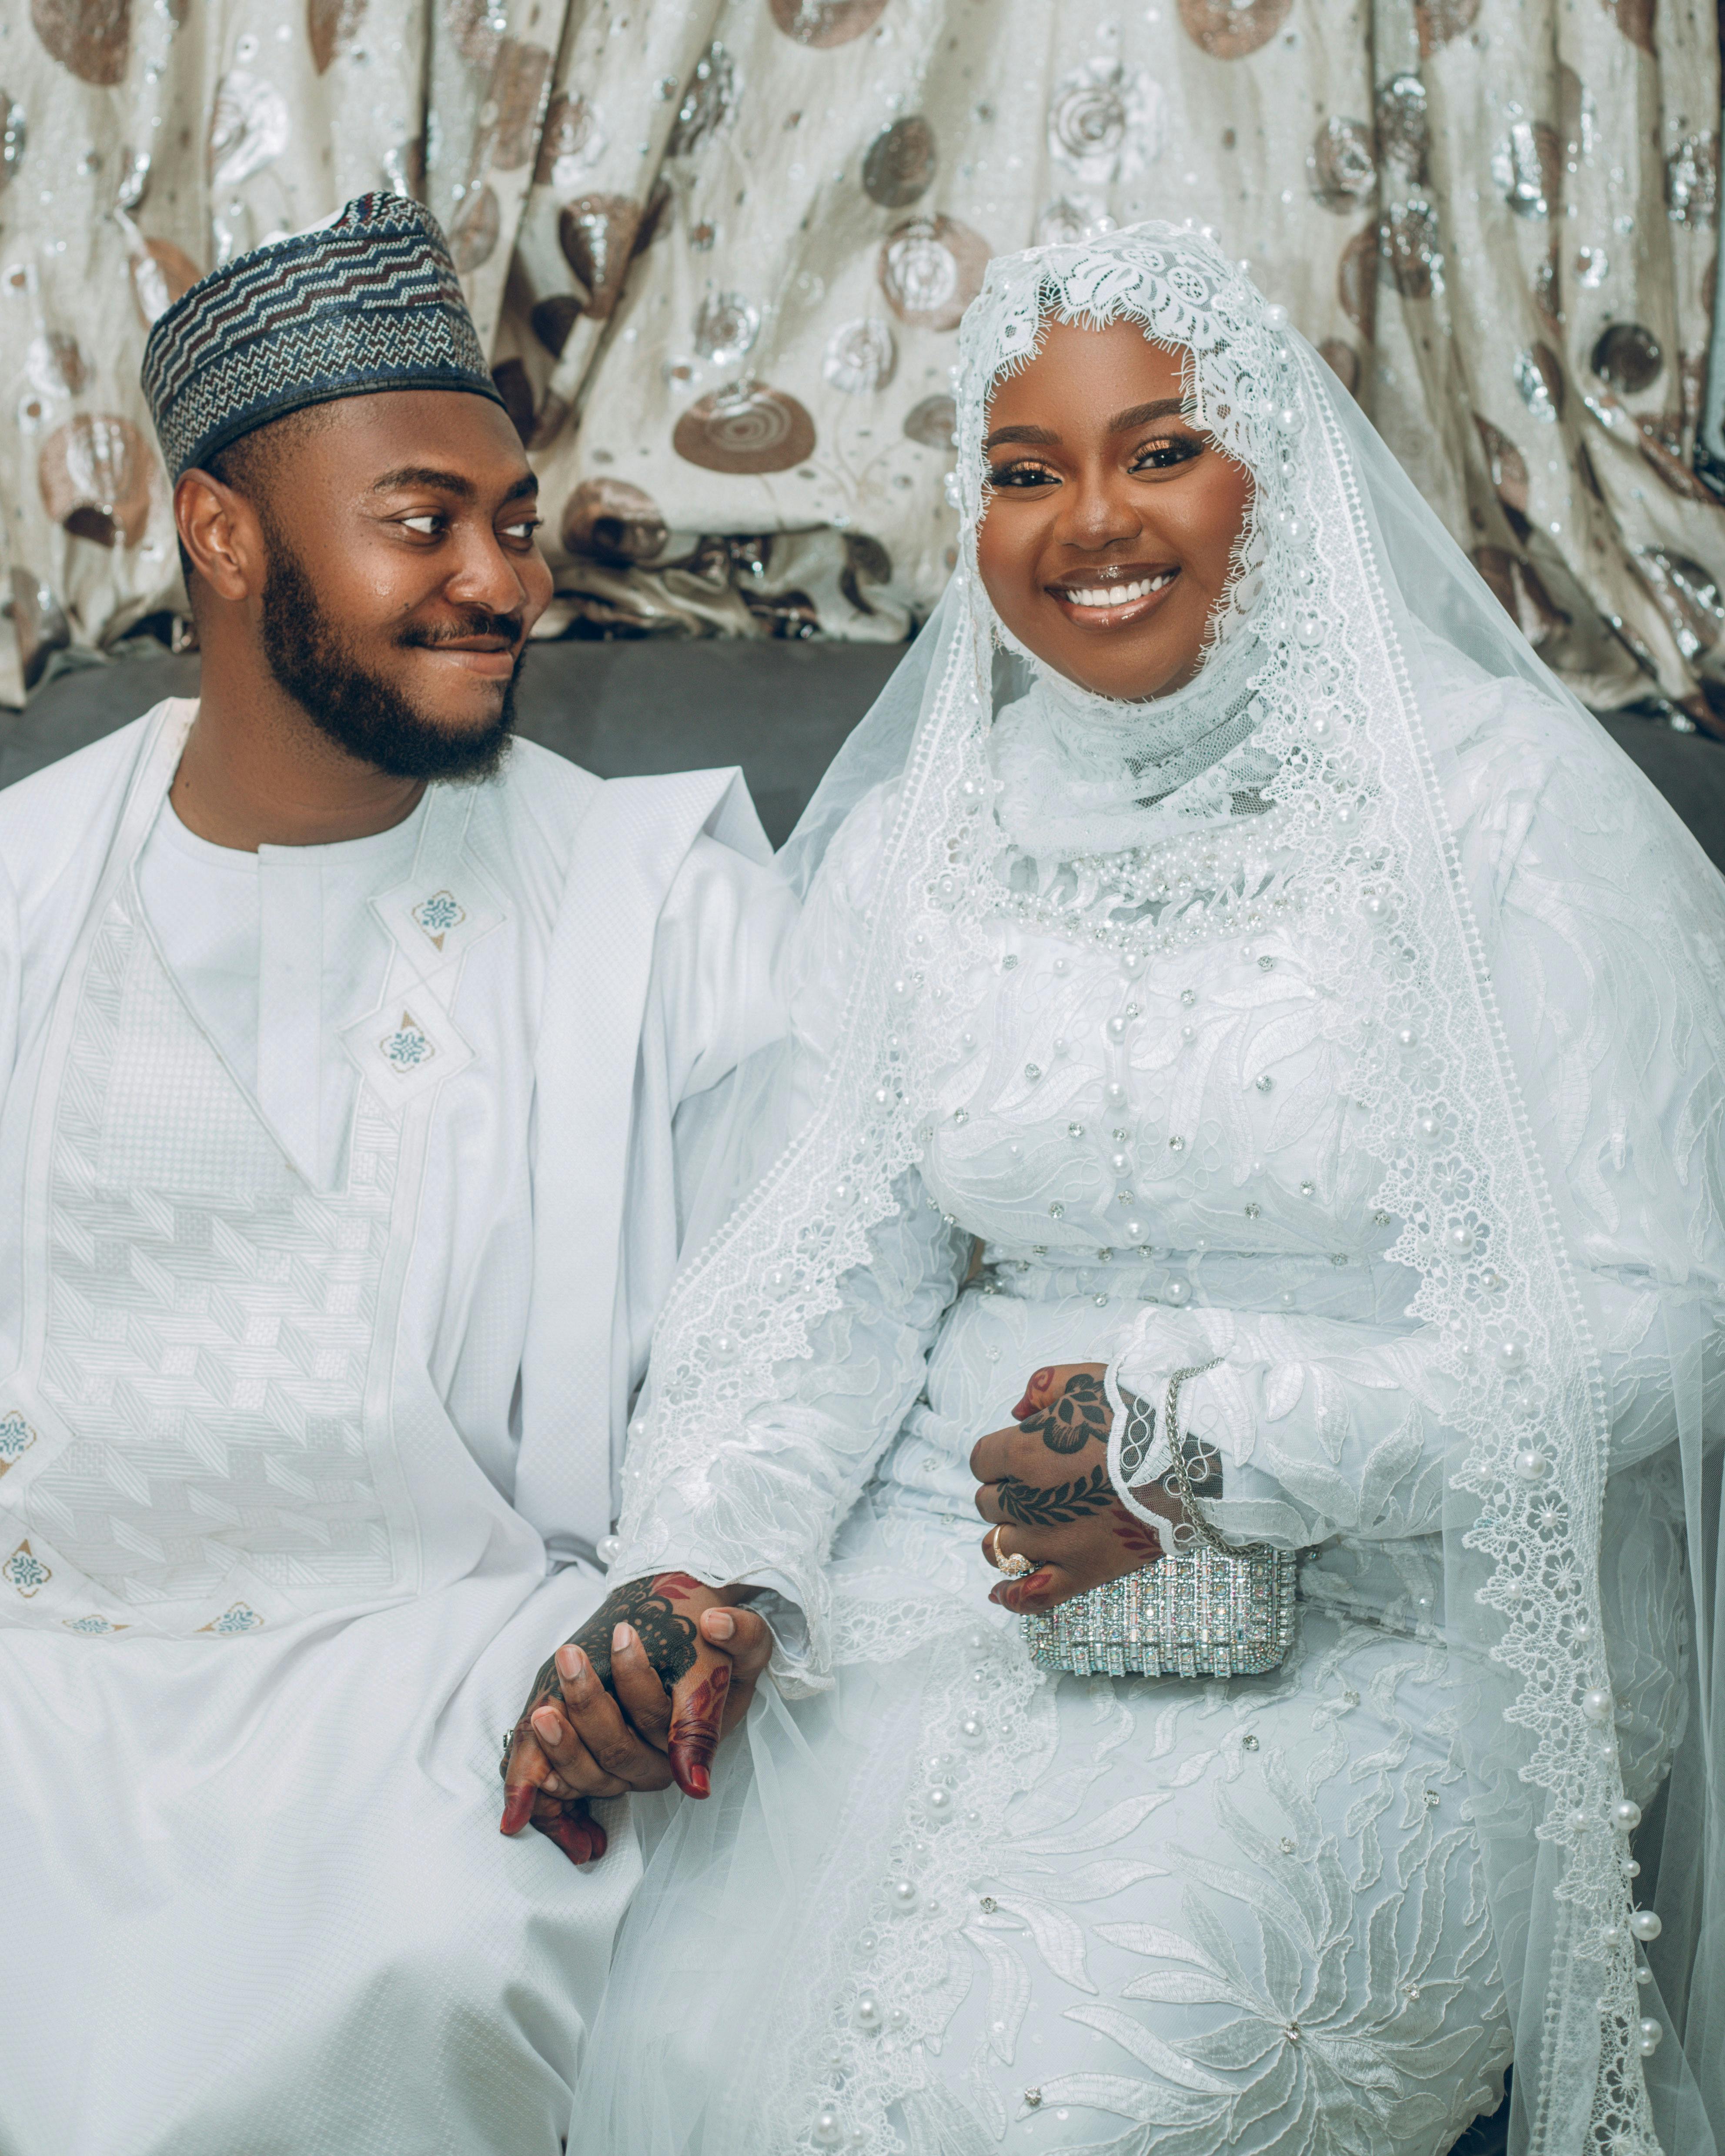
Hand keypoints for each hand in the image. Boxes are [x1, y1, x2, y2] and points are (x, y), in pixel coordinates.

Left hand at [500, 1575, 771, 1861]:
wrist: (696, 1643)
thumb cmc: (716, 1640)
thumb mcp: (742, 1637)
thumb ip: (741, 1635)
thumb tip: (716, 1624)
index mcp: (701, 1732)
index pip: (663, 1717)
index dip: (638, 1679)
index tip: (622, 1634)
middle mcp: (664, 1760)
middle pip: (620, 1752)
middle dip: (589, 1705)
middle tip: (570, 1655)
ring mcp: (632, 1769)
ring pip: (593, 1775)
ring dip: (562, 1746)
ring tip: (544, 1708)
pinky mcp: (604, 1770)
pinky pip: (574, 1791)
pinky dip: (550, 1779)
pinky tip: (533, 1766)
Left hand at [970, 1363, 1212, 1614]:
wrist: (1193, 1458)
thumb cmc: (1141, 1414)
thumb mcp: (1086, 1377)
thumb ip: (1041, 1386)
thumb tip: (1018, 1412)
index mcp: (1024, 1453)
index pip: (981, 1461)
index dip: (998, 1456)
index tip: (1020, 1454)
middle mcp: (1029, 1502)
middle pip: (988, 1504)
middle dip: (1005, 1492)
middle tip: (1038, 1484)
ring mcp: (1055, 1542)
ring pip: (999, 1548)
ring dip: (1006, 1535)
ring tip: (1026, 1526)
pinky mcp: (1085, 1571)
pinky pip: (1034, 1595)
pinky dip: (1013, 1596)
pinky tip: (1003, 1591)